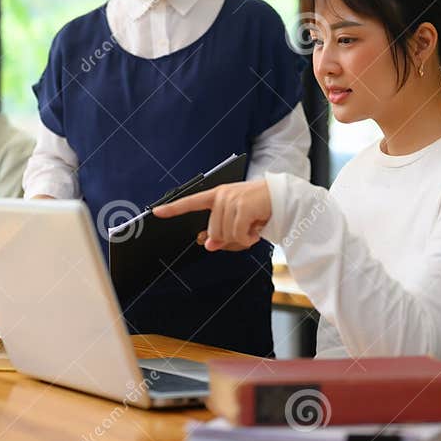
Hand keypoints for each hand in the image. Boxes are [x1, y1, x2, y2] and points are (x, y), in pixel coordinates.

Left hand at [152, 180, 271, 251]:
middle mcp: (222, 195)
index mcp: (218, 196)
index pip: (191, 201)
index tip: (157, 212)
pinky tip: (256, 231)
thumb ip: (222, 234)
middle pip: (213, 231)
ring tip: (252, 228)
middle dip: (229, 238)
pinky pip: (237, 234)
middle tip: (245, 231)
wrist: (284, 198)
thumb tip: (208, 245)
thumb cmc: (260, 209)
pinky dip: (248, 239)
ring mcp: (232, 199)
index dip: (173, 208)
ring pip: (225, 234)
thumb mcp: (239, 222)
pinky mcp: (242, 207)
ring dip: (241, 238)